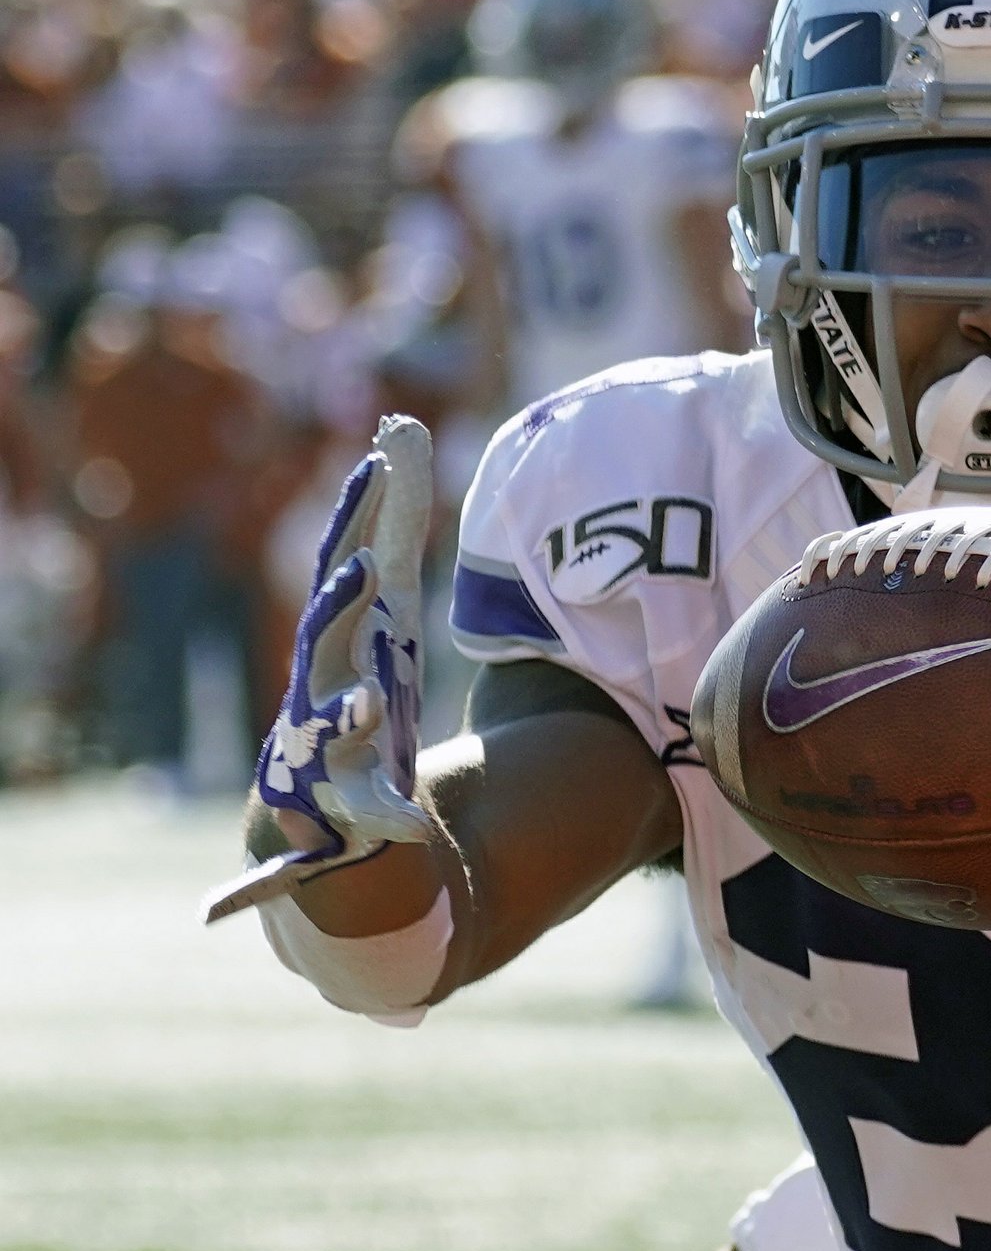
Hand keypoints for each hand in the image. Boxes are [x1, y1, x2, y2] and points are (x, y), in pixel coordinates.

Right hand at [205, 417, 435, 923]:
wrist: (322, 803)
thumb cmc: (354, 680)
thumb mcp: (385, 604)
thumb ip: (396, 522)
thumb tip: (400, 425)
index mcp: (337, 634)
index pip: (343, 564)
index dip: (356, 519)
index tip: (375, 466)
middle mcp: (319, 684)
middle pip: (326, 636)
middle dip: (342, 603)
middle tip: (367, 566)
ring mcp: (325, 747)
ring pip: (334, 728)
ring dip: (350, 714)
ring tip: (372, 702)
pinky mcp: (349, 806)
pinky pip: (370, 813)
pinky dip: (390, 818)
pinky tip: (411, 825)